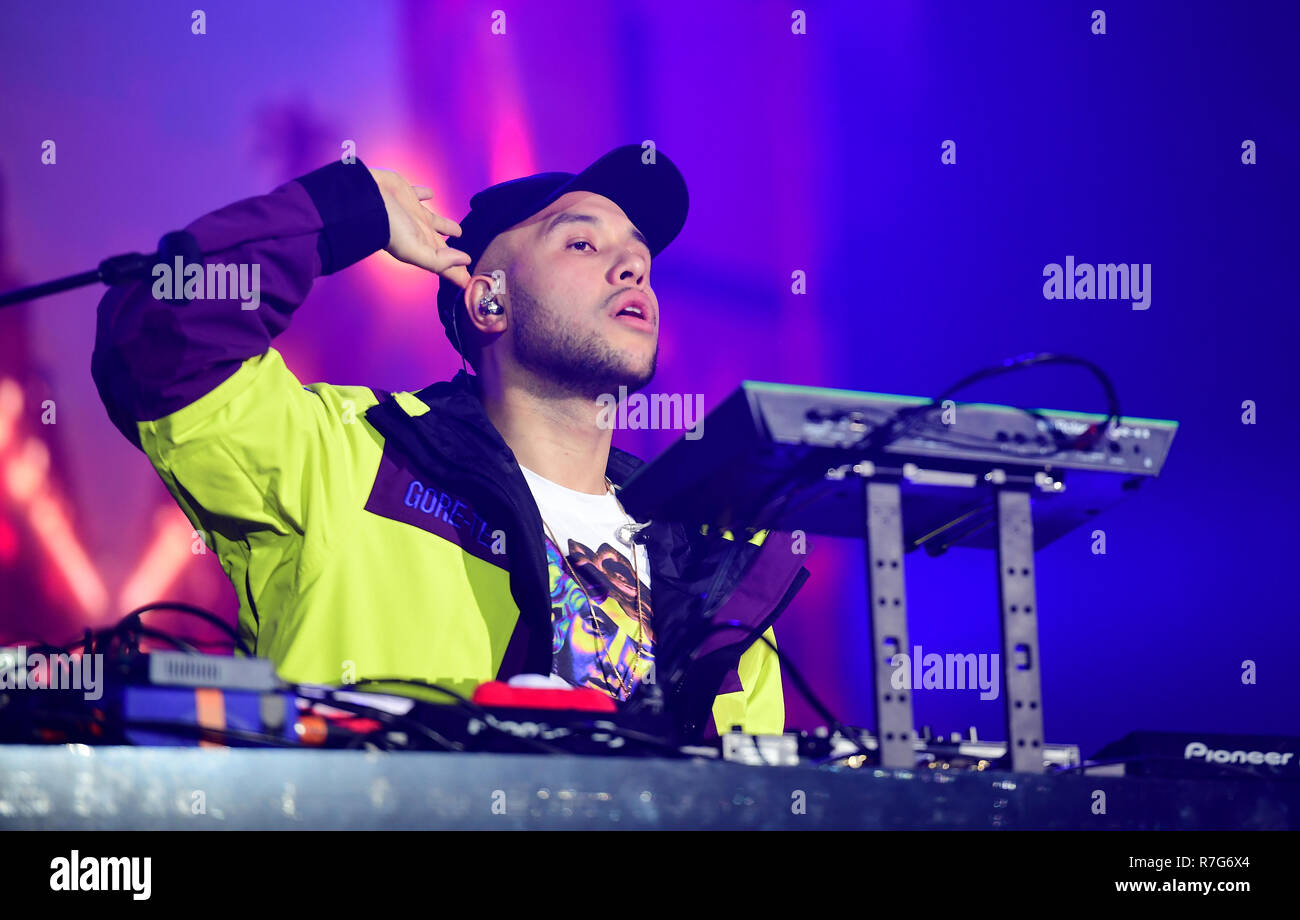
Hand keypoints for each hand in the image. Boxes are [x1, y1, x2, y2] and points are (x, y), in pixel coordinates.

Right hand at [368, 167, 471, 289]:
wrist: (365, 200)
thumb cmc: (388, 228)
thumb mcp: (415, 250)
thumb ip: (440, 260)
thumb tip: (466, 261)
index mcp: (423, 248)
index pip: (445, 266)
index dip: (458, 274)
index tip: (472, 283)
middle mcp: (418, 233)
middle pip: (442, 247)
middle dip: (453, 255)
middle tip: (467, 261)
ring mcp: (412, 214)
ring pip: (435, 221)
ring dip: (446, 226)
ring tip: (458, 231)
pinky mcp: (406, 194)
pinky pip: (419, 194)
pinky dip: (425, 194)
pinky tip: (430, 194)